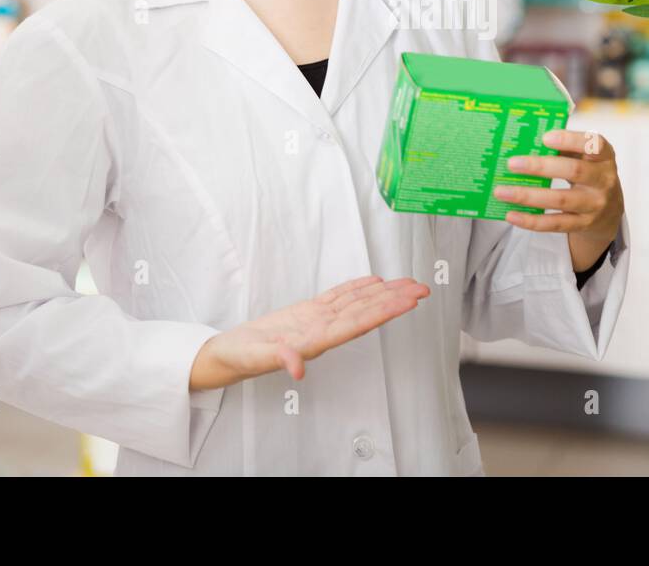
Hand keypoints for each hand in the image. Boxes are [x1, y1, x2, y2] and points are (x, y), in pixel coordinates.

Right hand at [190, 276, 429, 389]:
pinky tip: (373, 282)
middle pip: (365, 311)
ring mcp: (316, 320)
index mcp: (316, 341)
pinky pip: (337, 297)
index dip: (383, 311)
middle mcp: (323, 330)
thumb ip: (277, 360)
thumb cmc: (240, 359)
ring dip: (382, 293)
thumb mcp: (254, 359)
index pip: (357, 323)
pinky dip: (356, 288)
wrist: (227, 356)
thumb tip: (297, 367)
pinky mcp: (307, 312)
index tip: (407, 303)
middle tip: (421, 289)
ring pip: (356, 302)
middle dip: (393, 300)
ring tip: (408, 284)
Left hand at [491, 128, 623, 271]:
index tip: (545, 137)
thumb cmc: (588, 170)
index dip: (570, 140)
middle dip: (541, 167)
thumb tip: (525, 139)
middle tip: (512, 163)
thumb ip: (565, 145)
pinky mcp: (584, 224)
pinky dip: (532, 220)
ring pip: (560, 200)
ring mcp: (595, 205)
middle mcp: (604, 180)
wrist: (610, 207)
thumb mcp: (585, 154)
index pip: (594, 144)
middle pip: (574, 171)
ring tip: (501, 191)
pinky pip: (555, 224)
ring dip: (528, 196)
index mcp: (604, 156)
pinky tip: (511, 214)